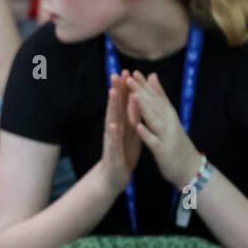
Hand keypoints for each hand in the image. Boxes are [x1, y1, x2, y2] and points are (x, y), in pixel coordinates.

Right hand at [99, 72, 141, 192]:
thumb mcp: (131, 132)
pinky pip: (113, 141)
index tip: (126, 71)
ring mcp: (112, 140)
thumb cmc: (123, 152)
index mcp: (122, 124)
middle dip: (116, 90)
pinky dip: (113, 133)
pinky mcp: (113, 152)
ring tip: (112, 92)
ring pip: (112, 120)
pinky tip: (113, 124)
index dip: (124, 88)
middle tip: (115, 73)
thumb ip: (132, 116)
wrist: (113, 176)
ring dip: (112, 107)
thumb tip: (135, 99)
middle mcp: (115, 129)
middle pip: (115, 107)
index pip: (123, 103)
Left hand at [125, 71, 201, 186]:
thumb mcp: (169, 118)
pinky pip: (154, 141)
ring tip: (134, 95)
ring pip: (154, 119)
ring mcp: (167, 136)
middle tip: (129, 77)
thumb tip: (153, 76)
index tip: (134, 72)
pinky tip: (137, 126)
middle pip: (154, 104)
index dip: (145, 84)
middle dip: (141, 91)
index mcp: (169, 115)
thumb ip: (160, 97)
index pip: (156, 97)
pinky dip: (146, 133)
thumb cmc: (177, 143)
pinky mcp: (164, 151)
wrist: (192, 169)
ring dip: (144, 107)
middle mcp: (169, 123)